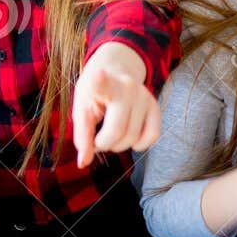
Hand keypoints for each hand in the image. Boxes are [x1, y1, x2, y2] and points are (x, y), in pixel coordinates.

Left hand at [71, 42, 159, 168]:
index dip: (100, 81)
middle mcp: (127, 87)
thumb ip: (82, 136)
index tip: (99, 75)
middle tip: (97, 139)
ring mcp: (144, 96)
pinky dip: (139, 145)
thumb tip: (84, 163)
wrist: (114, 72)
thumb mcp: (81, 110)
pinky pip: (152, 136)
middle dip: (104, 144)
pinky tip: (130, 136)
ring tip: (112, 134)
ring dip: (119, 145)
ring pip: (133, 138)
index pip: (102, 83)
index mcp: (102, 84)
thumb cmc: (94, 95)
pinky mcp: (155, 106)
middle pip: (117, 131)